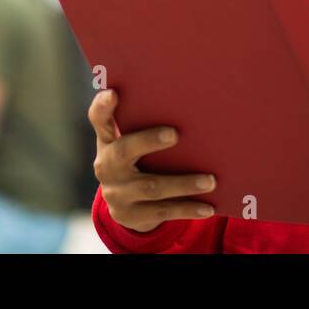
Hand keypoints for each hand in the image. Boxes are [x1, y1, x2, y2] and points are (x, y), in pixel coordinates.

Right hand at [89, 88, 216, 232]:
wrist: (125, 206)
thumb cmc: (137, 161)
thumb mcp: (133, 142)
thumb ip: (145, 124)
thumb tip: (190, 107)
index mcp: (107, 140)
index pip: (98, 119)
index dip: (103, 106)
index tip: (113, 93)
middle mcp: (106, 166)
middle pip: (124, 151)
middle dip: (148, 141)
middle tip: (175, 134)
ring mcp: (117, 193)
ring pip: (151, 187)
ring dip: (183, 184)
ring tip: (210, 180)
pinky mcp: (130, 215)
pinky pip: (163, 212)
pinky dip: (187, 209)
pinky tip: (208, 206)